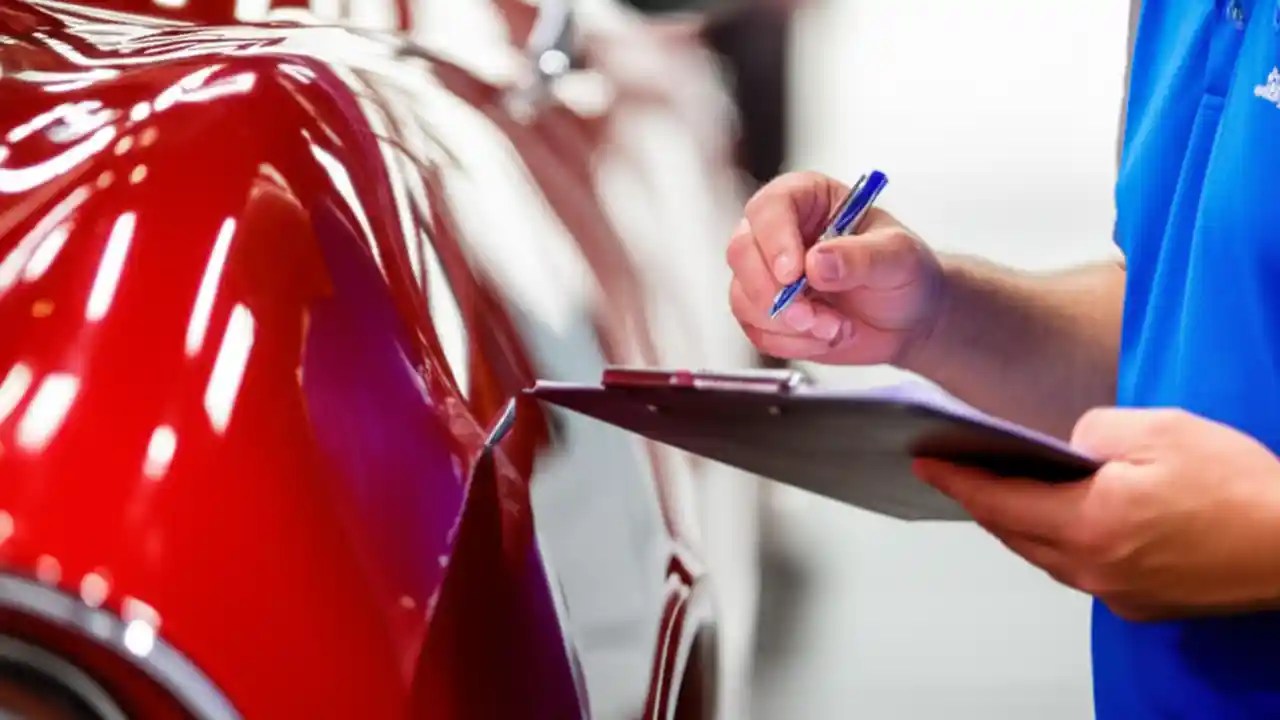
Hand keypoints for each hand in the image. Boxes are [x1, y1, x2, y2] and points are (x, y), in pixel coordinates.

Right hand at [726, 171, 944, 364]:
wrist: (910, 319)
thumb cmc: (905, 273)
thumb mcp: (898, 257)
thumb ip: (860, 257)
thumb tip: (818, 263)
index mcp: (807, 199)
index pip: (770, 207)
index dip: (775, 240)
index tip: (794, 273)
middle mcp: (779, 233)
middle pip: (741, 252)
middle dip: (774, 293)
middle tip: (811, 315)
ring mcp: (767, 274)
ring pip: (743, 298)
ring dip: (788, 325)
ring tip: (834, 328)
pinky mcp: (766, 313)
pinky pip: (757, 332)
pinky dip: (792, 344)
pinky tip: (825, 336)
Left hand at [914, 408, 1279, 620]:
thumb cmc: (1237, 486)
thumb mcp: (1157, 430)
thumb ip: (1093, 432)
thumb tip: (1068, 448)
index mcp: (1087, 523)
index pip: (999, 500)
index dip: (957, 479)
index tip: (926, 463)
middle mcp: (1092, 567)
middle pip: (1015, 533)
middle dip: (982, 501)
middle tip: (957, 473)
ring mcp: (1118, 592)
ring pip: (1046, 555)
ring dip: (1019, 524)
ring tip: (1004, 492)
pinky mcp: (1144, 602)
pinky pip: (1081, 570)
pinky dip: (1059, 542)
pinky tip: (1066, 520)